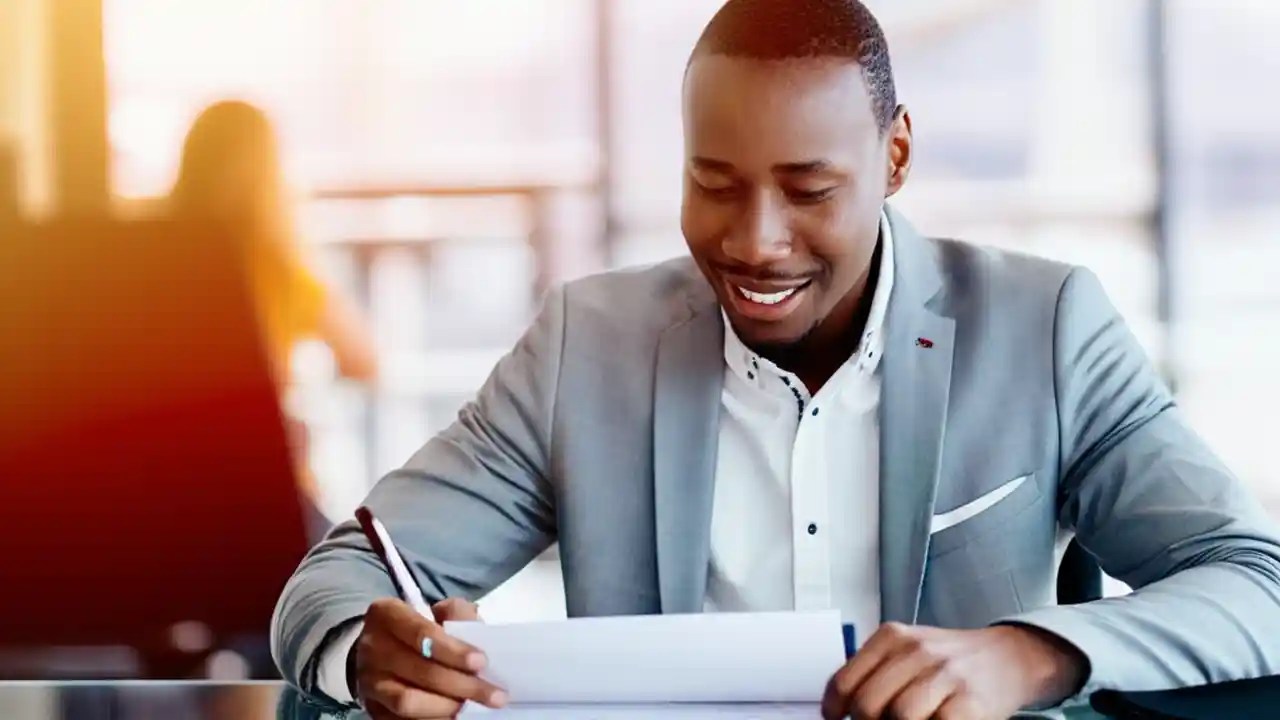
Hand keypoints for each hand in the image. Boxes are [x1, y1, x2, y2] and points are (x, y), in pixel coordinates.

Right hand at [354, 597, 506, 718]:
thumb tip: (474, 631)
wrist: (382, 653)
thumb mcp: (437, 612)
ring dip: (446, 707)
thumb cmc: (418, 629)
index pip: (421, 633)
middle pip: (420, 671)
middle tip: (494, 695)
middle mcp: (372, 648)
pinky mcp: (373, 708)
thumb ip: (456, 614)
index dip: (453, 650)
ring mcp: (369, 681)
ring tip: (473, 709)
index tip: (482, 662)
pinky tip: (454, 718)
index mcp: (386, 615)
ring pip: (407, 701)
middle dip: (461, 685)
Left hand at [820, 623, 1086, 719]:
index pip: (845, 680)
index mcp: (893, 636)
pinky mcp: (971, 700)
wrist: (1009, 656)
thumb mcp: (908, 651)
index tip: (834, 718)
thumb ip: (876, 671)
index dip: (834, 709)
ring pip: (899, 716)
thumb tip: (842, 708)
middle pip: (869, 703)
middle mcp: (917, 650)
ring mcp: (946, 675)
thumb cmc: (952, 660)